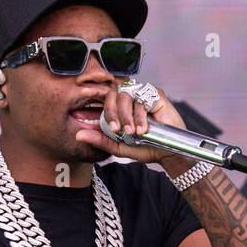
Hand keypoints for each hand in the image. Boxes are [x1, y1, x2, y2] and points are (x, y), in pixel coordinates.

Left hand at [74, 80, 188, 165]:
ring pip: (127, 95)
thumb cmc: (146, 148)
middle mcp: (131, 98)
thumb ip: (101, 140)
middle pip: (114, 94)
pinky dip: (141, 114)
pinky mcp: (157, 94)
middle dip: (114, 112)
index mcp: (120, 108)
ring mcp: (143, 95)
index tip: (107, 121)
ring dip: (128, 116)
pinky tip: (144, 129)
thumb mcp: (120, 147)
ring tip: (135, 133)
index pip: (106, 98)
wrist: (168, 152)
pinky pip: (143, 98)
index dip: (104, 107)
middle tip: (119, 130)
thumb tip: (79, 135)